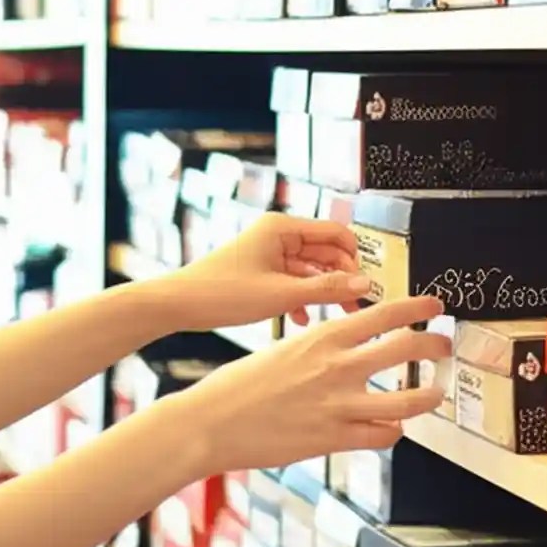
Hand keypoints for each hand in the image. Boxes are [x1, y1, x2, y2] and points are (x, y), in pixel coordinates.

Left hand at [154, 213, 369, 330]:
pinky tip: (302, 318)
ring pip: (310, 268)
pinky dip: (301, 296)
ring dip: (323, 291)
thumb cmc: (221, 292)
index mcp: (282, 227)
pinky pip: (292, 279)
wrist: (179, 304)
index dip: (355, 258)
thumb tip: (363, 284)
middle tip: (357, 305)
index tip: (367, 284)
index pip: (336, 233)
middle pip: (325, 251)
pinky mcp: (261, 270)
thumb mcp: (281, 294)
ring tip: (336, 315)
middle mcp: (277, 234)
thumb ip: (327, 289)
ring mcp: (269, 252)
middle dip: (342, 278)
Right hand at [177, 296, 449, 471]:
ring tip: (436, 392)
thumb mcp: (284, 349)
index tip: (435, 306)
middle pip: (407, 348)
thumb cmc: (239, 385)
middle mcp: (337, 367)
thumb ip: (321, 348)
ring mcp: (339, 406)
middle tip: (445, 347)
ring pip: (407, 399)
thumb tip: (346, 347)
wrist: (210, 423)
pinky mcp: (333, 440)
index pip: (385, 313)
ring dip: (429, 394)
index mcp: (323, 338)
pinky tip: (393, 427)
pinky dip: (394, 431)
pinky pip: (383, 436)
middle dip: (435, 345)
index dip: (418, 308)